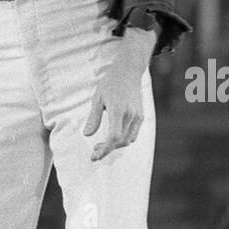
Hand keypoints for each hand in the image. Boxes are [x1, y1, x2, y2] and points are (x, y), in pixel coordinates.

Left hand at [83, 32, 153, 161]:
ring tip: (100, 146)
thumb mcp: (97, 99)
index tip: (94, 156)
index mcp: (118, 110)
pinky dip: (123, 140)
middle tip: (94, 152)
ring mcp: (138, 116)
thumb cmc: (110, 83)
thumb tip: (87, 135)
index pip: (114, 137)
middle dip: (107, 150)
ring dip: (115, 146)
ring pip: (128, 140)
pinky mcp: (141, 116)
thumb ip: (94, 118)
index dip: (104, 150)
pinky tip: (111, 139)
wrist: (128, 71)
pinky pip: (133, 134)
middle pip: (121, 141)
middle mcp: (131, 115)